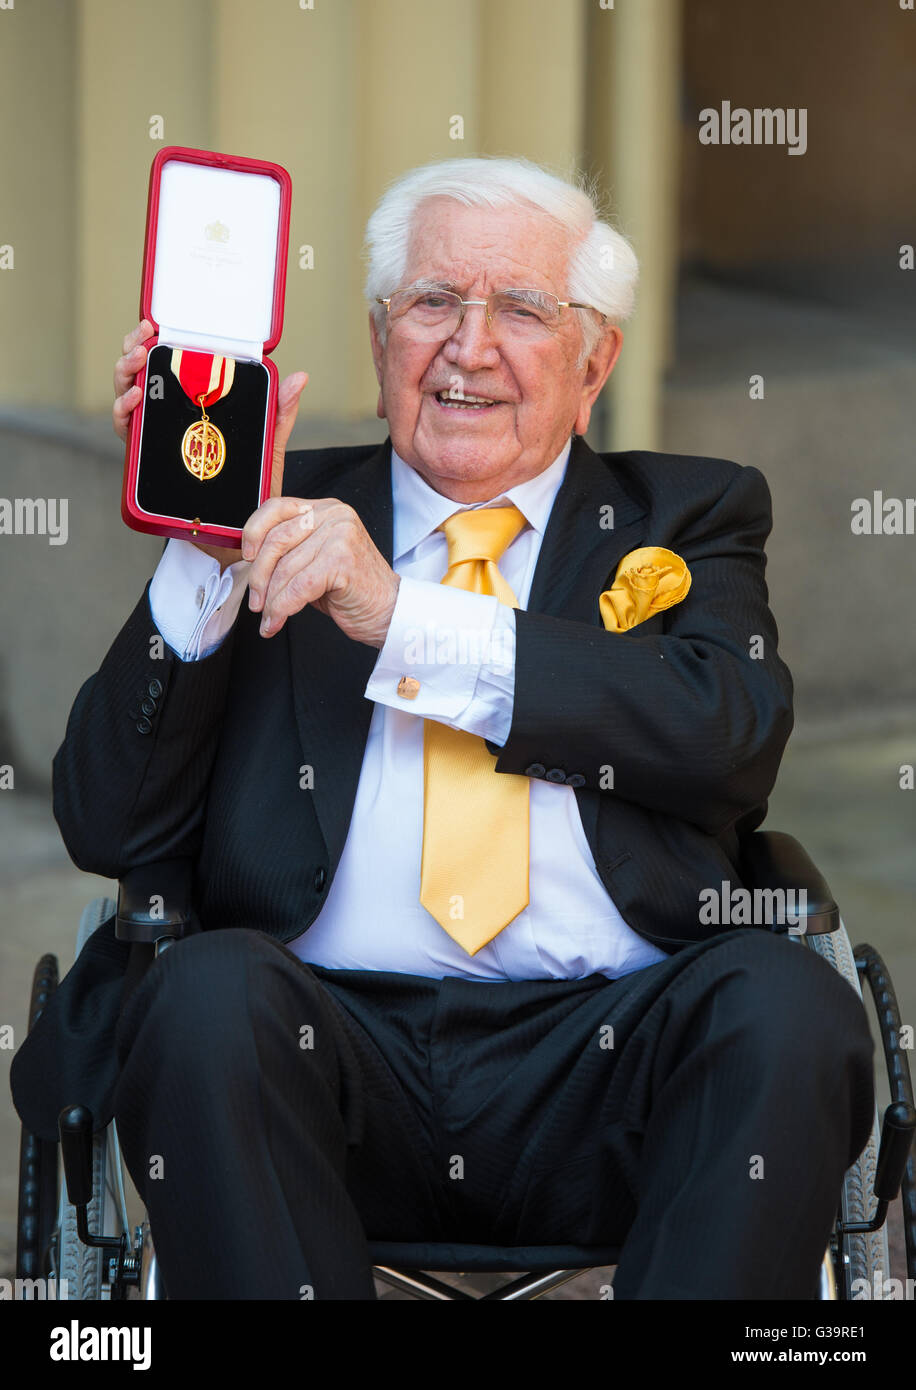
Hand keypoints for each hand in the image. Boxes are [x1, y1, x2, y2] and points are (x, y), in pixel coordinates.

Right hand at [112, 320, 307, 571]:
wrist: (242, 537)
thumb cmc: (252, 491)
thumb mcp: (267, 447)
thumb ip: (278, 413)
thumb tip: (298, 377)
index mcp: (193, 408)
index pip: (168, 367)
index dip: (156, 343)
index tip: (156, 326)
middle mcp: (169, 420)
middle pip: (140, 375)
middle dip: (133, 350)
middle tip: (143, 339)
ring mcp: (156, 440)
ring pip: (126, 399)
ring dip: (125, 376)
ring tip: (137, 365)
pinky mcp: (147, 465)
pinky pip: (127, 435)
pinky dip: (125, 413)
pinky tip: (135, 402)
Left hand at [243, 497, 400, 648]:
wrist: (389, 612)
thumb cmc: (352, 589)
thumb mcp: (316, 560)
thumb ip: (290, 551)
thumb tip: (250, 561)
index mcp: (326, 509)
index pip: (277, 508)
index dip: (254, 532)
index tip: (246, 557)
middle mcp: (335, 516)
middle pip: (276, 540)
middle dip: (259, 576)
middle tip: (255, 601)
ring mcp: (341, 536)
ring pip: (285, 568)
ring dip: (271, 599)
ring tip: (268, 616)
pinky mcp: (342, 561)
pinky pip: (298, 587)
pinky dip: (281, 609)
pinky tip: (276, 622)